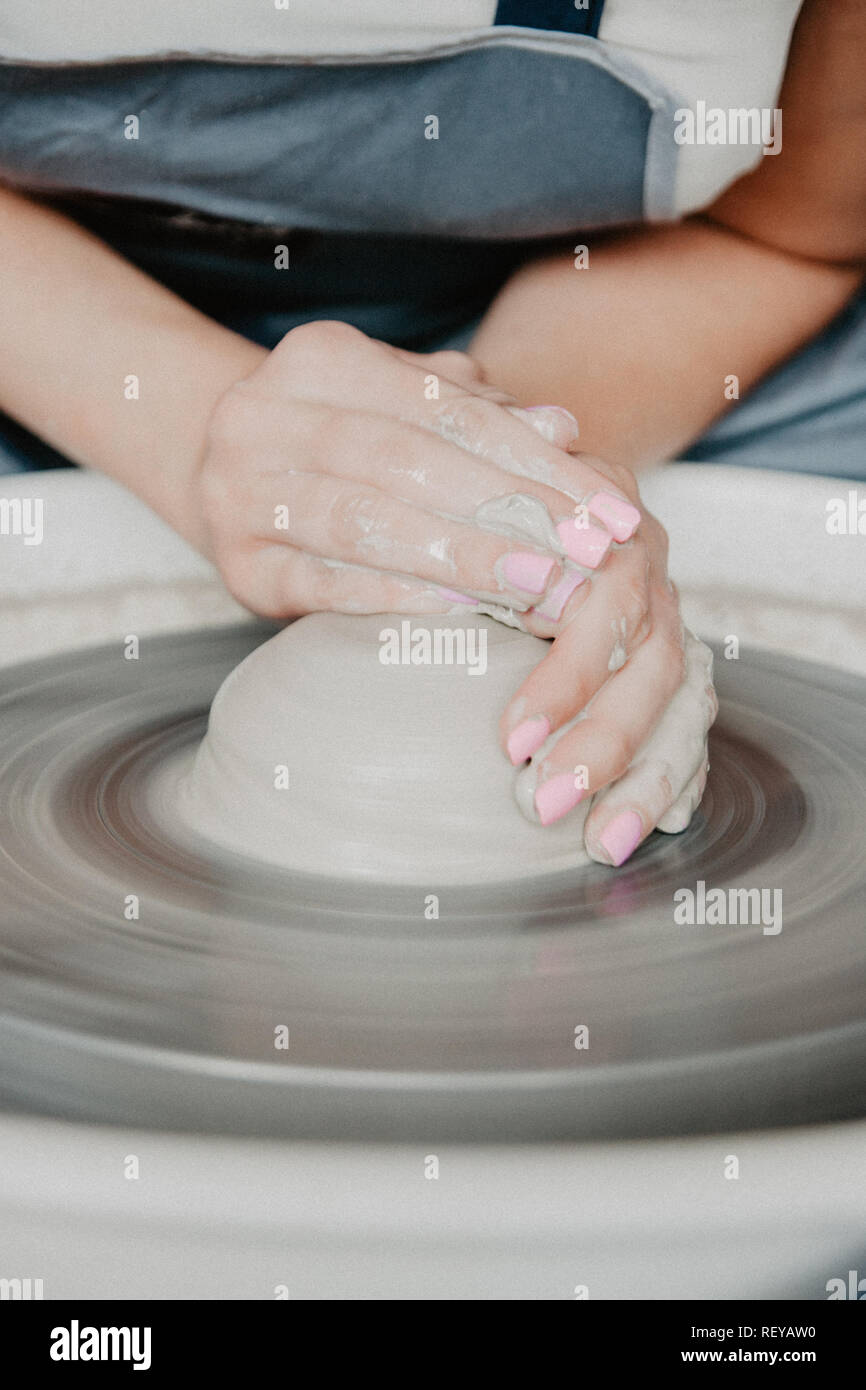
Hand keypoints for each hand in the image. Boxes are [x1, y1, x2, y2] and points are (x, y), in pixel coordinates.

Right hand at [195, 321, 633, 618]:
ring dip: (463, 557)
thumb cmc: (341, 438)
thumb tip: (564, 429)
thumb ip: (477, 411)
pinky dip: (398, 598)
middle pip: (406, 461)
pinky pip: (325, 585)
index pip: (445, 408)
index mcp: (317, 356)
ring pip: (365, 522)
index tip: (607, 509)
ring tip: (540, 587)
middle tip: (586, 557)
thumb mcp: (402, 403)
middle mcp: (263, 415)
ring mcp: (238, 493)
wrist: (218, 474)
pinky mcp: (238, 568)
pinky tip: (463, 612)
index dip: (533, 460)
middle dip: (507, 510)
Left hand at [500, 458, 717, 864]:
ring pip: (680, 704)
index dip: (566, 676)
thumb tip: (507, 419)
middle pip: (650, 665)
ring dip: (642, 777)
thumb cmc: (483, 489)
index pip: (605, 604)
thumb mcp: (477, 467)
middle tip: (542, 804)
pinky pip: (691, 728)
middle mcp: (649, 574)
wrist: (537, 485)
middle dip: (600, 745)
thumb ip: (482, 454)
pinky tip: (660, 823)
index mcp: (606, 524)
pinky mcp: (671, 668)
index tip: (509, 740)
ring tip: (602, 841)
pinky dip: (679, 777)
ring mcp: (668, 622)